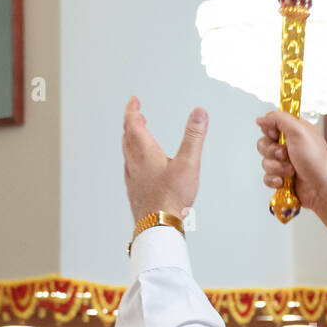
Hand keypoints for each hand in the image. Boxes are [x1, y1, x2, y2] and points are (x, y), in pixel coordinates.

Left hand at [123, 96, 206, 221]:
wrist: (158, 225)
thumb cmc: (171, 197)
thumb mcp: (188, 163)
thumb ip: (194, 137)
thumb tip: (199, 113)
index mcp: (145, 152)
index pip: (133, 124)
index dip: (132, 110)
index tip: (134, 101)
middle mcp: (134, 163)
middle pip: (127, 137)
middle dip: (132, 123)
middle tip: (137, 115)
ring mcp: (132, 178)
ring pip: (127, 153)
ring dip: (131, 140)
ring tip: (137, 136)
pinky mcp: (134, 190)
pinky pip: (130, 168)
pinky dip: (133, 158)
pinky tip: (140, 166)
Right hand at [256, 109, 326, 234]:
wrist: (321, 188)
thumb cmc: (316, 161)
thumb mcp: (298, 130)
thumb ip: (278, 119)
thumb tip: (261, 118)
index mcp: (294, 131)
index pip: (271, 125)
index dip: (270, 131)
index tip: (277, 136)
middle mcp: (289, 146)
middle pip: (264, 144)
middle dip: (272, 152)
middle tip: (286, 155)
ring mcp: (285, 163)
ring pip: (265, 162)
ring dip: (276, 168)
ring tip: (291, 171)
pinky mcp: (282, 178)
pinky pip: (267, 177)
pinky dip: (273, 180)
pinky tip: (283, 181)